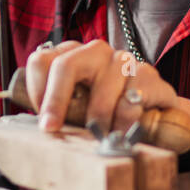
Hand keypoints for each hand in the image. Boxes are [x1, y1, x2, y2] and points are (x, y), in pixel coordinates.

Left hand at [24, 40, 189, 133]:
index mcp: (70, 55)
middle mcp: (94, 51)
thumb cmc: (105, 110)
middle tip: (53, 129)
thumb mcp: (77, 107)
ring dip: (97, 122)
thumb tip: (43, 129)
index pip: (41, 62)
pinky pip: (131, 102)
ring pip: (101, 93)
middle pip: (66, 66)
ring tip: (98, 138)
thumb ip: (59, 110)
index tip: (41, 119)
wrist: (152, 109)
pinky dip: (125, 123)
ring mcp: (122, 59)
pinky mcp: (148, 74)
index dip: (36, 91)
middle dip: (56, 101)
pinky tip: (124, 131)